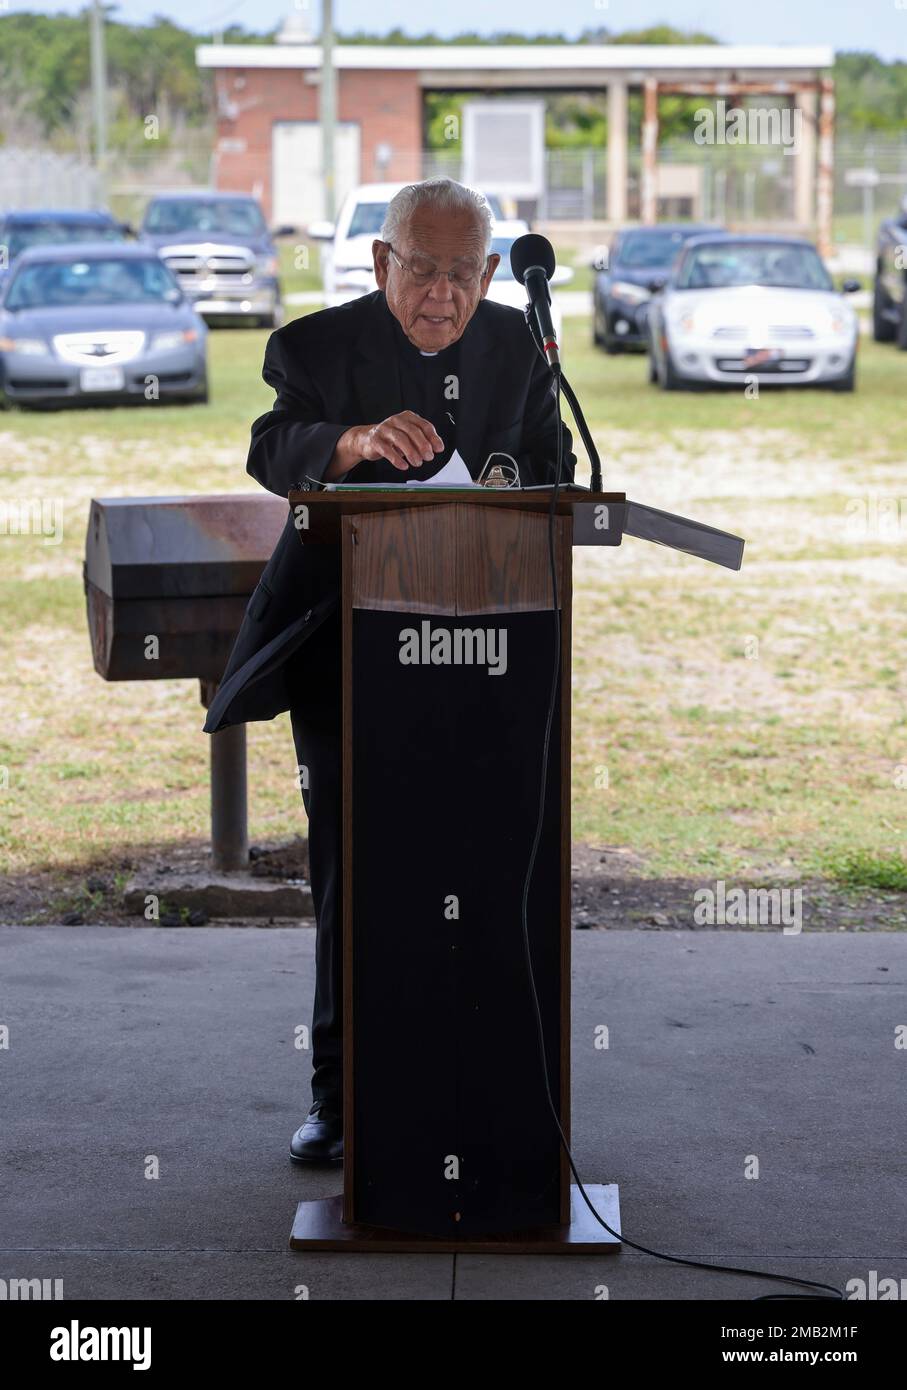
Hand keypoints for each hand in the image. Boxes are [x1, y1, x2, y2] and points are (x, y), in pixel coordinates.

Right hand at [327, 411, 443, 478]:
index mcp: (407, 417)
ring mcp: (384, 429)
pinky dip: (397, 459)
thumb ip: (422, 440)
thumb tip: (437, 448)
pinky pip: (387, 449)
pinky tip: (404, 466)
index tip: (438, 449)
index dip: (433, 438)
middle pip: (413, 431)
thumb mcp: (408, 436)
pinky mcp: (375, 440)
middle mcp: (396, 420)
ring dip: (411, 453)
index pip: (424, 425)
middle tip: (429, 457)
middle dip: (423, 445)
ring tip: (418, 463)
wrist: (367, 439)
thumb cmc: (392, 438)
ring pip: (400, 439)